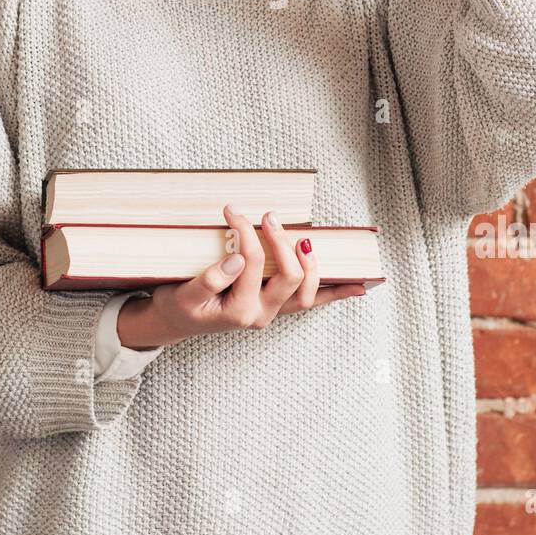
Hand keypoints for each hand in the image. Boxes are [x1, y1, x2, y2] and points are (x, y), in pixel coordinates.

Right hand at [116, 202, 365, 350]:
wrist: (176, 323)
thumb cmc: (180, 304)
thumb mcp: (184, 293)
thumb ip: (210, 278)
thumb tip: (239, 256)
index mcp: (240, 311)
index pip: (252, 261)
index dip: (245, 231)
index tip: (232, 211)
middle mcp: (262, 315)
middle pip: (289, 275)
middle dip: (282, 242)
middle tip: (268, 216)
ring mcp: (272, 313)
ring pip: (307, 292)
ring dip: (312, 264)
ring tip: (303, 238)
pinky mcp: (276, 308)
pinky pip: (311, 302)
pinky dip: (336, 293)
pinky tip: (359, 286)